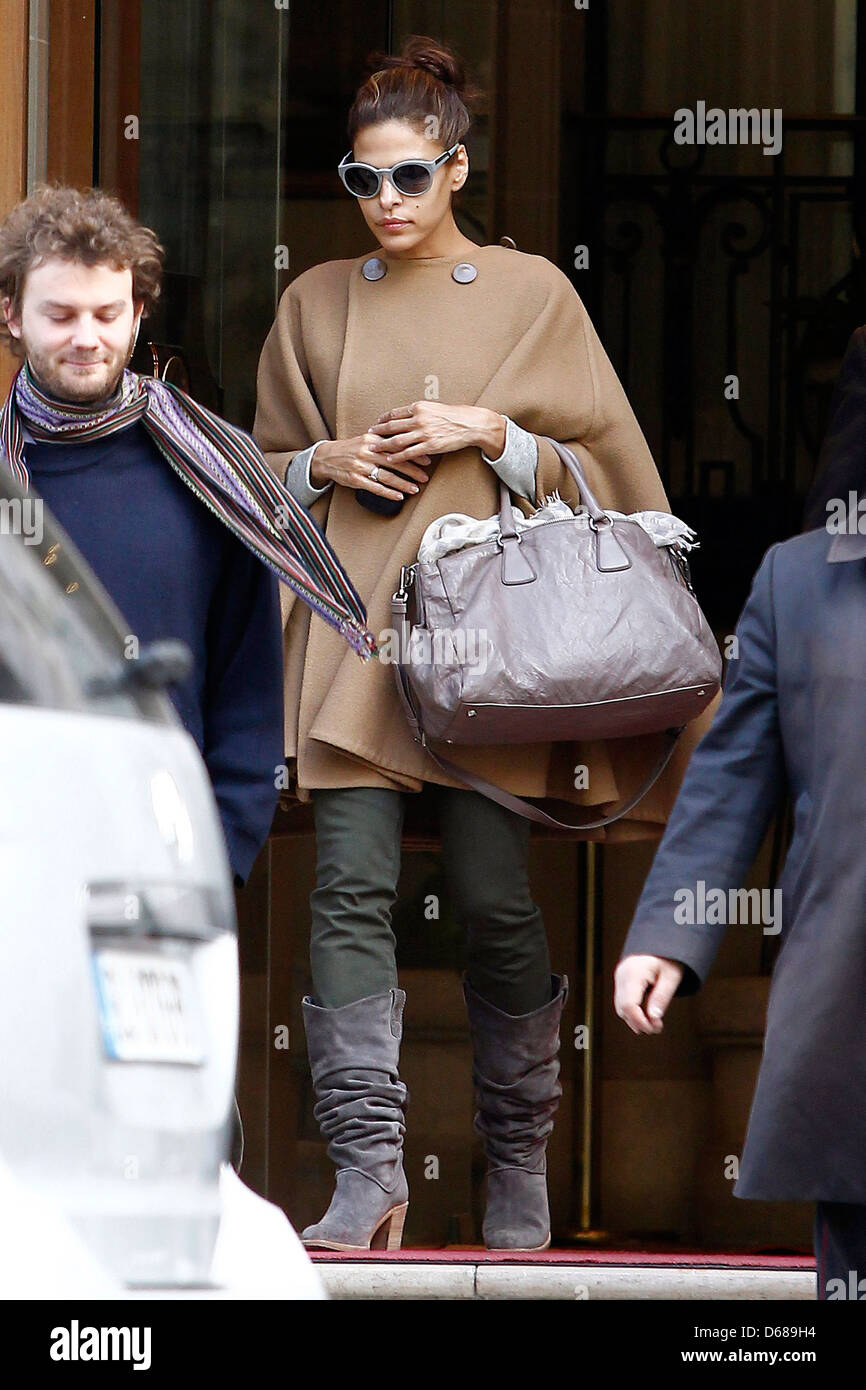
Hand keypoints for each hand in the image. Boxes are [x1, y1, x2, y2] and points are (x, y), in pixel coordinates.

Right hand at [311, 433, 430, 500]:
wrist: (327, 457)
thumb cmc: (350, 449)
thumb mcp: (366, 440)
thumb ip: (383, 441)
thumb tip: (407, 443)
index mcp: (372, 439)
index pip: (397, 446)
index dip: (413, 453)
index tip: (426, 460)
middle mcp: (367, 452)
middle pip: (395, 462)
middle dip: (413, 470)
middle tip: (425, 477)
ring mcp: (361, 466)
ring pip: (387, 476)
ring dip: (403, 484)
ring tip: (415, 488)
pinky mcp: (355, 479)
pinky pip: (375, 487)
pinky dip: (389, 493)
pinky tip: (399, 496)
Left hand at [368, 402, 504, 466]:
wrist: (470, 424)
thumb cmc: (455, 415)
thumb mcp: (435, 408)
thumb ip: (421, 412)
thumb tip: (408, 416)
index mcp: (419, 407)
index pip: (396, 413)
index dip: (384, 419)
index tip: (376, 422)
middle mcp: (419, 419)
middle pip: (392, 426)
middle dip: (378, 431)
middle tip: (368, 435)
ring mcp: (424, 433)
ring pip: (397, 440)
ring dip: (383, 445)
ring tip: (373, 449)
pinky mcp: (430, 446)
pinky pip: (409, 453)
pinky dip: (397, 456)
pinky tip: (389, 459)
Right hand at [613, 954, 683, 1034]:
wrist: (663, 943)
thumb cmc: (669, 958)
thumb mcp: (672, 977)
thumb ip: (662, 997)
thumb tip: (653, 1019)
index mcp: (633, 972)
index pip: (628, 1004)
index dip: (640, 1021)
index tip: (655, 1028)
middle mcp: (622, 974)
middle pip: (622, 1008)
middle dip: (639, 1022)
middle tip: (658, 1028)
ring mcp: (619, 977)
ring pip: (621, 1007)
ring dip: (636, 1019)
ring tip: (655, 1023)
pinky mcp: (621, 981)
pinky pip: (623, 1001)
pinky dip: (634, 1011)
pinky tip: (648, 1014)